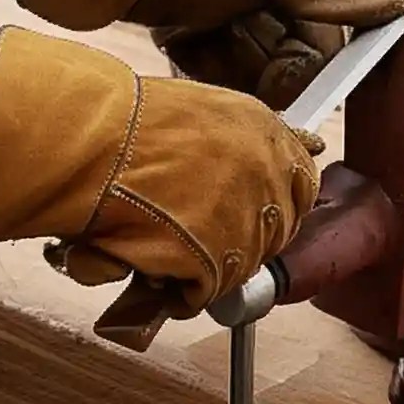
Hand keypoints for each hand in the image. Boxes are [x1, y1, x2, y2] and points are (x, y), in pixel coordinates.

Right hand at [0, 26, 322, 350]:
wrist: (88, 142)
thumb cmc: (130, 122)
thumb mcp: (213, 110)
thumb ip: (259, 137)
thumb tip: (315, 146)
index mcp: (270, 137)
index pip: (304, 185)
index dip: (272, 200)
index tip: (245, 203)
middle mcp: (268, 179)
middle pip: (273, 231)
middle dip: (237, 233)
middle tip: (190, 222)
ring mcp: (244, 222)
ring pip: (238, 265)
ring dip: (202, 260)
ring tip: (158, 234)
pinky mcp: (213, 262)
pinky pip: (202, 292)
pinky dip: (175, 287)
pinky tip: (148, 260)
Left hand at [13, 0, 403, 108]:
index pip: (323, 41)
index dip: (303, 67)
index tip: (279, 81)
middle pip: (285, 63)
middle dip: (256, 66)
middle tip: (224, 43)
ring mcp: (225, 11)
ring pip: (247, 71)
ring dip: (222, 66)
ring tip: (192, 33)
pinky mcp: (188, 28)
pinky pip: (210, 70)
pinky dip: (194, 64)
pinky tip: (175, 40)